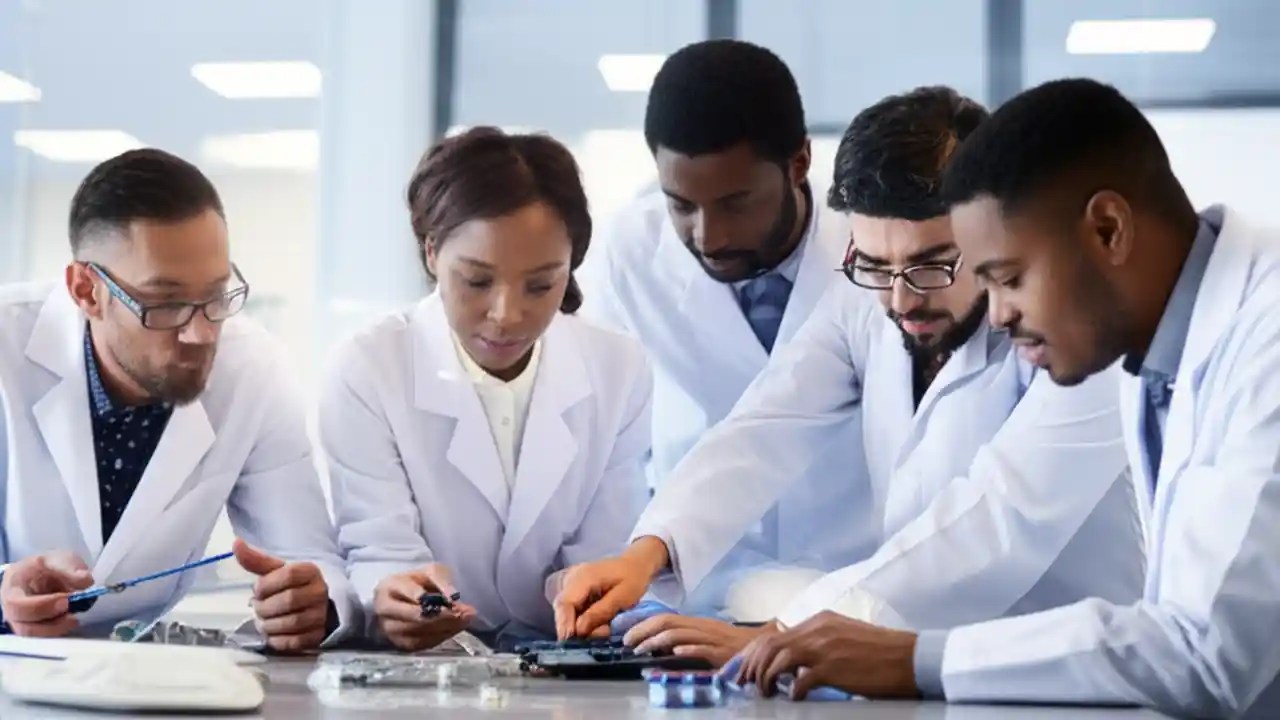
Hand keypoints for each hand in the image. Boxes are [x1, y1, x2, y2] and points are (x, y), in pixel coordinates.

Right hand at [0, 552, 93, 636]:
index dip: (42, 606)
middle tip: (74, 616)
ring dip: (57, 630)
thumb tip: (86, 582)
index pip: (18, 604)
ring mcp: (20, 622)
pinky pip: (42, 638)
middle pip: (24, 627)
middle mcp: (11, 609)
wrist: (42, 575)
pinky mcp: (33, 630)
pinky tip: (70, 622)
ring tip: (75, 619)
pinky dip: (58, 632)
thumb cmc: (47, 568)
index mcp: (13, 587)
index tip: (67, 600)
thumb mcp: (59, 560)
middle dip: (51, 624)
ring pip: (34, 637)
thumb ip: (71, 569)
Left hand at [234, 539, 331, 652]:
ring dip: (269, 625)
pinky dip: (277, 640)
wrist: (318, 605)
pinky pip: (294, 642)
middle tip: (258, 608)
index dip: (267, 584)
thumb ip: (257, 560)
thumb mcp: (277, 571)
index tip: (258, 590)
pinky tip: (272, 633)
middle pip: (288, 600)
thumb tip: (236, 543)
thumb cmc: (293, 586)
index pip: (288, 575)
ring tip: (263, 621)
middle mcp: (320, 592)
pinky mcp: (318, 635)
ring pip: (291, 623)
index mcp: (310, 572)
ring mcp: (321, 615)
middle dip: (265, 607)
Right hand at [373, 564, 475, 651]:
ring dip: (446, 627)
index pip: (408, 590)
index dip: (430, 596)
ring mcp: (389, 629)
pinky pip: (421, 644)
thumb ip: (441, 580)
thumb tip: (452, 597)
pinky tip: (455, 628)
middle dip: (443, 615)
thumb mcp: (430, 572)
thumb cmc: (417, 583)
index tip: (454, 599)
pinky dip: (441, 636)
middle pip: (414, 615)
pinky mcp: (399, 643)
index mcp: (389, 586)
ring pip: (419, 632)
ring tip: (465, 620)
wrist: (402, 600)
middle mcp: (384, 609)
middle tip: (466, 613)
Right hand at [552, 537, 667, 638]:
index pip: (565, 602)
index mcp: (584, 576)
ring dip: (577, 625)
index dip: (564, 623)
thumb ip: (601, 612)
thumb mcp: (624, 597)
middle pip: (561, 607)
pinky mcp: (573, 590)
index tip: (569, 641)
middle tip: (590, 640)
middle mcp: (572, 578)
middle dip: (571, 628)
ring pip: (565, 610)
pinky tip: (597, 625)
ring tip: (601, 629)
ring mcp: (571, 583)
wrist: (634, 564)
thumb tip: (579, 630)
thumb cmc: (632, 579)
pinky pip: (571, 609)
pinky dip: (580, 620)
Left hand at [625, 614, 775, 667]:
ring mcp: (710, 638)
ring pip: (679, 634)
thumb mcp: (706, 636)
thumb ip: (687, 637)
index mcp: (695, 622)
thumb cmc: (731, 644)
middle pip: (667, 622)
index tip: (627, 634)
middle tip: (626, 641)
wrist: (760, 644)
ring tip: (640, 649)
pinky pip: (702, 649)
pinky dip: (688, 650)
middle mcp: (700, 626)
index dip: (644, 624)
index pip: (665, 618)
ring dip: (657, 641)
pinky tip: (675, 653)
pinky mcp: (720, 652)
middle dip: (643, 630)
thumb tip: (663, 646)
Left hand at [734, 611, 918, 699]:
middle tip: (746, 684)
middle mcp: (818, 629)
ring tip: (766, 694)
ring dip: (766, 679)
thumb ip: (821, 641)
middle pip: (770, 645)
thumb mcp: (845, 636)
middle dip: (752, 666)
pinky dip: (792, 692)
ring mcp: (824, 648)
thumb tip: (797, 663)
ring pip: (778, 660)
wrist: (911, 657)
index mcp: (820, 620)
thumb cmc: (882, 651)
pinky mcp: (833, 668)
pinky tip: (795, 699)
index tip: (747, 669)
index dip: (756, 654)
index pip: (776, 635)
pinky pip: (800, 681)